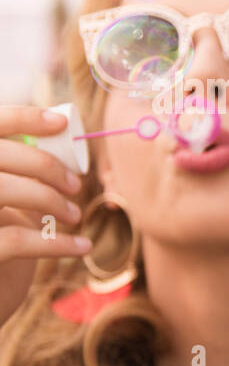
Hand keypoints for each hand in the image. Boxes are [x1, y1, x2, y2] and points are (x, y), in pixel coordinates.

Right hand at [0, 106, 90, 324]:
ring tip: (75, 216)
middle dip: (45, 166)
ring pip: (2, 191)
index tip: (59, 121)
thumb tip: (54, 136)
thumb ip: (12, 172)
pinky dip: (57, 243)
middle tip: (75, 185)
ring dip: (50, 200)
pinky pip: (17, 240)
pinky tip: (83, 247)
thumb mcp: (2, 202)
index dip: (20, 118)